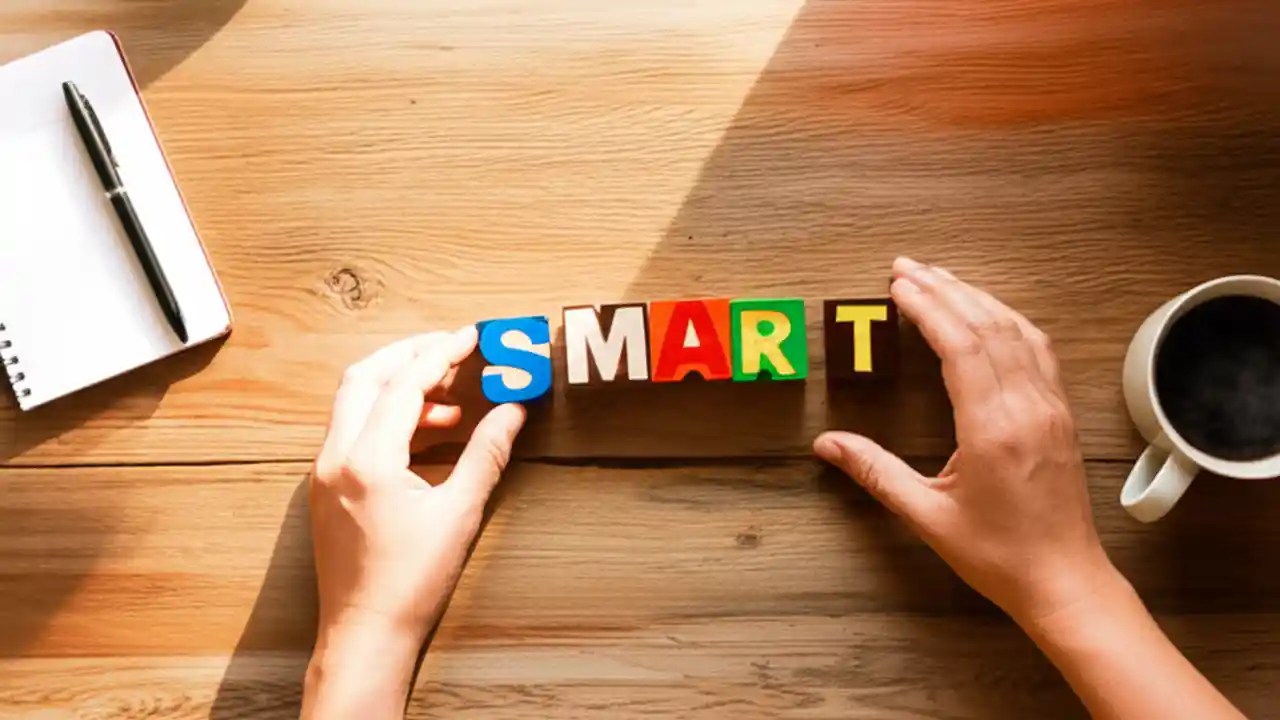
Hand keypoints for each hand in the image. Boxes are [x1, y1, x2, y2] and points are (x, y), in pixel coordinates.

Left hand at [304, 327, 525, 717]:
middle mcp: (335, 458)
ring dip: (398, 387)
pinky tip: (426, 433)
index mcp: (367, 460)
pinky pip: (352, 431)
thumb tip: (513, 410)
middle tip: (452, 348)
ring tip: (450, 400)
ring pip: (353, 402)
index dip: (440, 353)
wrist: (366, 634)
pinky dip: (386, 417)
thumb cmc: (411, 582)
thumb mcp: (460, 513)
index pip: (404, 384)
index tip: (470, 336)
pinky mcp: (326, 490)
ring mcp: (324, 473)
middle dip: (409, 354)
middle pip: (365, 378)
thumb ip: (487, 454)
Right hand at [815, 257, 1115, 624]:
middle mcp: (1028, 408)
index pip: (960, 346)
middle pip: (988, 326)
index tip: (899, 284)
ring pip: (1017, 331)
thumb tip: (826, 443)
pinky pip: (1038, 349)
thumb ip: (876, 472)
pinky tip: (989, 314)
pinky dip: (1008, 320)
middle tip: (907, 267)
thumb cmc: (998, 555)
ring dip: (977, 297)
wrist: (1064, 581)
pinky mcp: (1061, 415)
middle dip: (945, 289)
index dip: (928, 308)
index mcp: (993, 428)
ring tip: (941, 277)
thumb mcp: (927, 516)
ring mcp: (1051, 408)